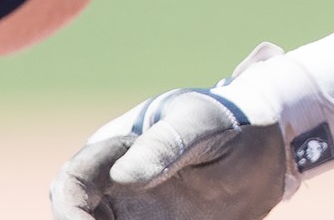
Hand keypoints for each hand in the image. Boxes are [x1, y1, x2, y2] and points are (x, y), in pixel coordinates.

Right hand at [49, 87, 284, 219]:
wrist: (263, 145)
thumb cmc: (229, 122)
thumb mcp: (201, 125)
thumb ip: (165, 145)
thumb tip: (123, 178)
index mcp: (115, 149)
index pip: (72, 183)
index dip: (70, 214)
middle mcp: (114, 184)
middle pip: (75, 216)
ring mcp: (130, 210)